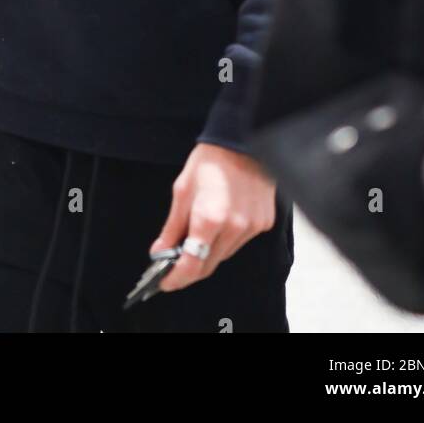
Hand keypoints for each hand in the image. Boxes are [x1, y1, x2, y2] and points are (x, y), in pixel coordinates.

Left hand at [151, 144, 275, 291]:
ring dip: (208, 255)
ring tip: (193, 244)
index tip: (165, 283)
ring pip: (224, 255)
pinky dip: (225, 241)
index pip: (191, 264)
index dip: (176, 278)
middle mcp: (234, 227)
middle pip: (208, 265)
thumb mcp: (182, 192)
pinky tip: (217, 227)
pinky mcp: (264, 223)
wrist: (240, 140)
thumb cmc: (209, 161)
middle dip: (190, 270)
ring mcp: (252, 227)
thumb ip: (172, 228)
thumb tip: (159, 254)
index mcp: (209, 218)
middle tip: (173, 268)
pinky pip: (240, 242)